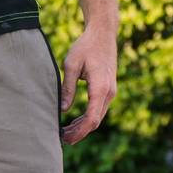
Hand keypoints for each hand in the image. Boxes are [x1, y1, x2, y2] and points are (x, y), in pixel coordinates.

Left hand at [59, 26, 116, 143]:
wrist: (103, 34)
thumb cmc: (85, 47)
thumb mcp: (71, 65)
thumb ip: (67, 88)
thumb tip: (62, 110)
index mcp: (100, 88)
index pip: (92, 119)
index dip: (79, 132)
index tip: (66, 138)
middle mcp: (109, 92)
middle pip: (95, 121)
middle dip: (79, 132)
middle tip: (61, 139)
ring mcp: (110, 92)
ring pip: (97, 116)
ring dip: (83, 127)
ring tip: (66, 133)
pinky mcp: (108, 90)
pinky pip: (98, 109)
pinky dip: (87, 118)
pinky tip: (75, 121)